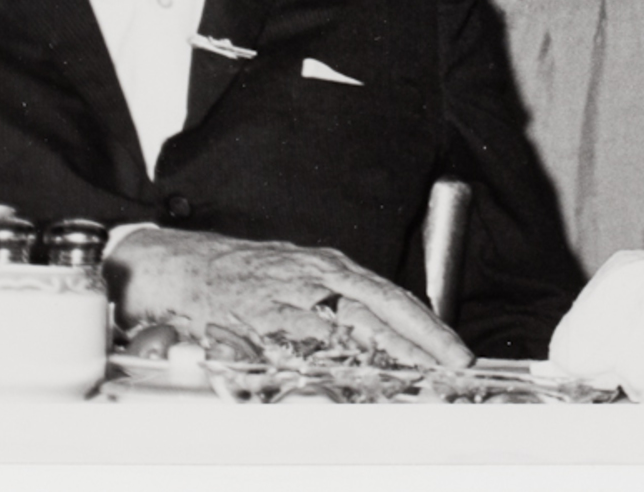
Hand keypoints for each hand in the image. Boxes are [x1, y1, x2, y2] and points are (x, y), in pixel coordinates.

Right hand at [110, 228, 471, 369]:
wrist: (187, 266)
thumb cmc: (250, 275)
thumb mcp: (303, 276)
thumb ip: (339, 301)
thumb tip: (385, 332)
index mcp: (332, 267)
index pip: (391, 296)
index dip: (426, 324)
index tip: (455, 349)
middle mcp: (318, 277)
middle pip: (381, 308)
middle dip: (421, 338)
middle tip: (455, 362)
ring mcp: (291, 297)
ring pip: (349, 326)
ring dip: (387, 353)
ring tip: (420, 375)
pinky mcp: (261, 319)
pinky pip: (302, 343)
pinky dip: (331, 361)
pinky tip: (356, 376)